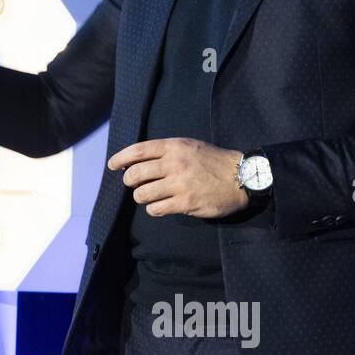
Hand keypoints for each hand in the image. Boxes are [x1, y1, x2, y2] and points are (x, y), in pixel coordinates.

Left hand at [108, 137, 248, 217]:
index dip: (120, 159)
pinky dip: (153, 209)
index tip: (112, 166)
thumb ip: (165, 152)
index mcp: (174, 147)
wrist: (241, 177)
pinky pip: (156, 209)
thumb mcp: (189, 146)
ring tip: (148, 196)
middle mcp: (174, 164)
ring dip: (141, 197)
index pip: (137, 151)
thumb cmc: (213, 161)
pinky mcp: (185, 203)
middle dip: (129, 181)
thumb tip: (135, 162)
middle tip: (133, 184)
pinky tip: (160, 206)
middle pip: (135, 175)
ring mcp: (179, 184)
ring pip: (142, 194)